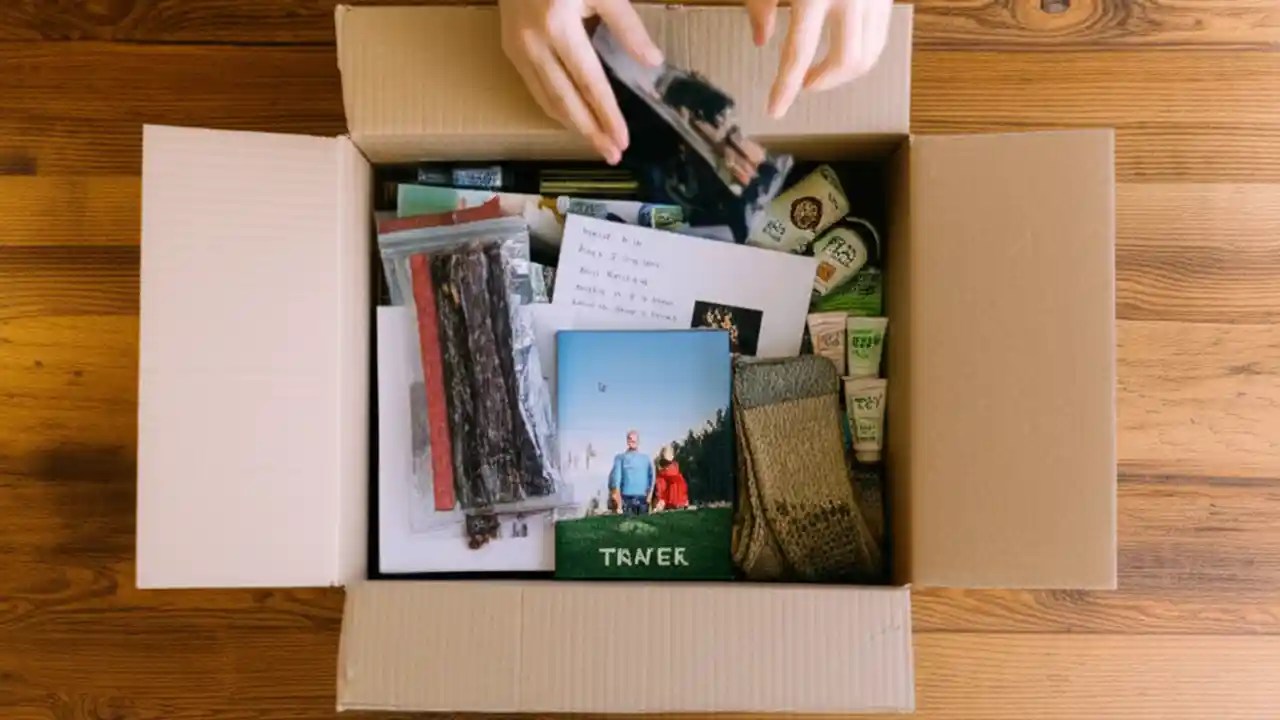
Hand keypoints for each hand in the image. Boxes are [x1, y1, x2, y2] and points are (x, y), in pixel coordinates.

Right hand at [499, 0, 663, 163]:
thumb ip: (627, 25)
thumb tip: (654, 62)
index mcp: (559, 26)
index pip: (590, 82)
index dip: (608, 114)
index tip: (623, 140)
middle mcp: (533, 43)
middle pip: (564, 100)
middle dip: (589, 131)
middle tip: (611, 155)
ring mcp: (516, 47)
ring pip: (545, 98)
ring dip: (572, 124)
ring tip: (595, 143)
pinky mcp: (509, 47)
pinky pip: (534, 86)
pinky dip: (554, 106)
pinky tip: (571, 117)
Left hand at [746, 0, 892, 117]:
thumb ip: (761, 5)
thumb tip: (761, 40)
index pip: (798, 54)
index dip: (785, 87)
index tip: (775, 110)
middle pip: (846, 61)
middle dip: (825, 82)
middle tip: (805, 83)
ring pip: (869, 54)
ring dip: (844, 72)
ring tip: (823, 67)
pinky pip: (880, 35)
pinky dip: (862, 51)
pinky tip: (843, 47)